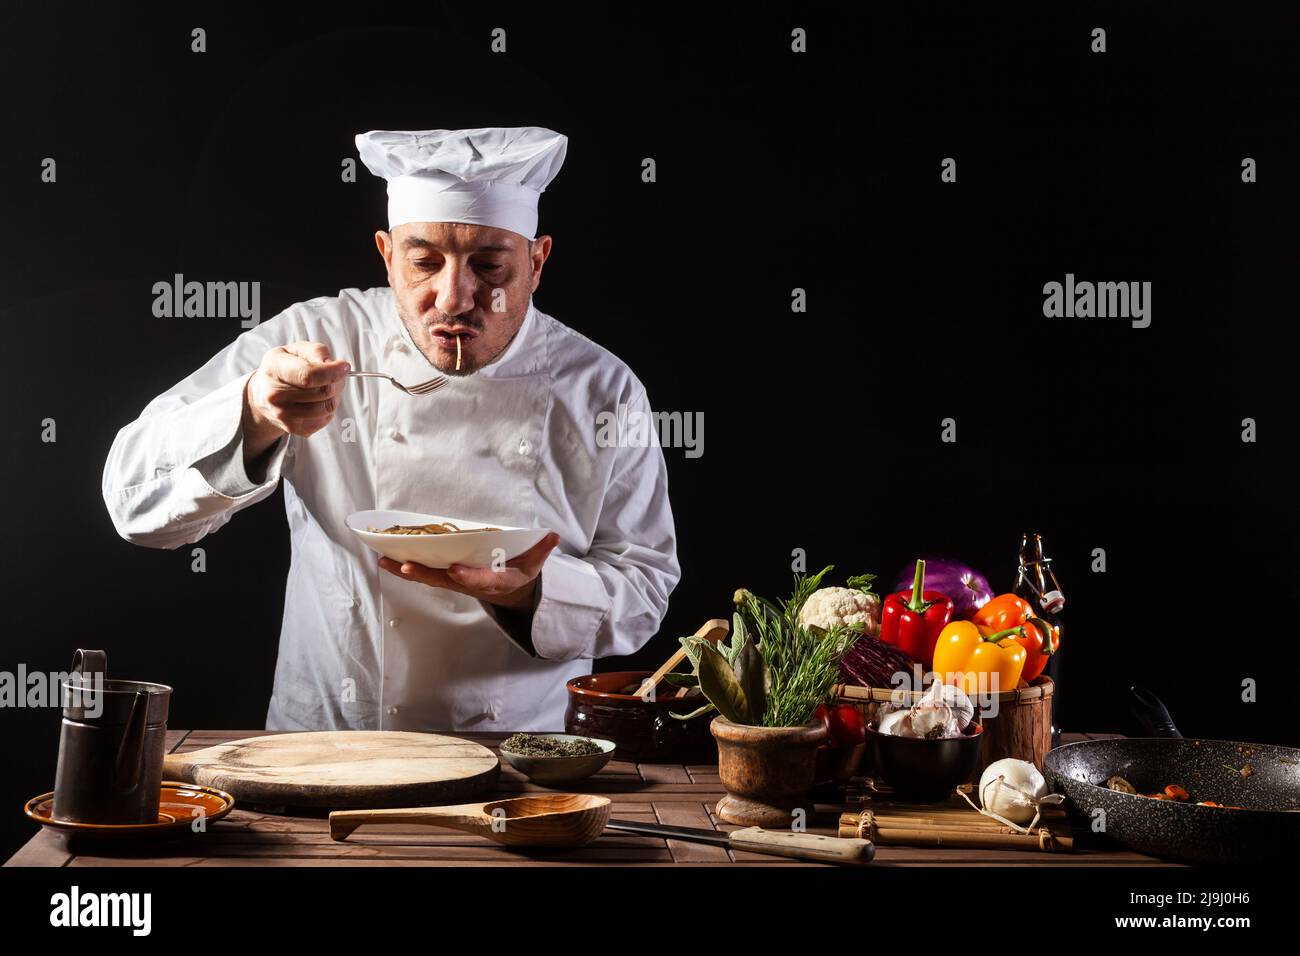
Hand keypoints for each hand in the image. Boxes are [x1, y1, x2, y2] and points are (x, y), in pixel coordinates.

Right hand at [243, 342, 350, 458]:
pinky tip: (318, 400)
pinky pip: (324, 419)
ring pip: (327, 408)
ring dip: (334, 396)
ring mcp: (282, 415)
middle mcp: (274, 395)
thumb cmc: (285, 367)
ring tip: (326, 387)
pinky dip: (328, 409)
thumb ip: (317, 352)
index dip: (333, 372)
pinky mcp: (293, 428)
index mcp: (274, 369)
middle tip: (337, 375)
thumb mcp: (296, 350)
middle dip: (337, 382)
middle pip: (322, 392)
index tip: (344, 367)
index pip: (309, 375)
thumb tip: (333, 365)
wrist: (264, 392)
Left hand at [378, 532, 561, 610]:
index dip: (468, 577)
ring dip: (407, 570)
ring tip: (385, 562)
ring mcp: (456, 581)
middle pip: (446, 581)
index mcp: (495, 580)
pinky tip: (386, 560)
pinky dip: (405, 567)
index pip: (481, 581)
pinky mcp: (446, 576)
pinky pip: (424, 573)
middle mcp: (471, 583)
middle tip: (407, 566)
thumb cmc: (520, 571)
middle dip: (426, 574)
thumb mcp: (536, 562)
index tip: (456, 570)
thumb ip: (542, 549)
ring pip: (429, 577)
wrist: (509, 589)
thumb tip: (553, 536)